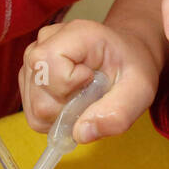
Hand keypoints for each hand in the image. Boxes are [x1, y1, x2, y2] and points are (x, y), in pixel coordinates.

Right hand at [19, 19, 158, 142]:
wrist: (125, 56)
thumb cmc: (132, 67)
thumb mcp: (140, 90)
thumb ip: (117, 113)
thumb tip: (81, 134)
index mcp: (75, 34)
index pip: (48, 65)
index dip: (71, 86)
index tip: (94, 81)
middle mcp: (46, 41)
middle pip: (39, 96)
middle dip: (68, 109)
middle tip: (93, 96)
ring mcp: (33, 58)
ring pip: (33, 108)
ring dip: (61, 115)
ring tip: (84, 98)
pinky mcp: (29, 76)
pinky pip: (32, 113)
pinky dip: (54, 118)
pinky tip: (72, 102)